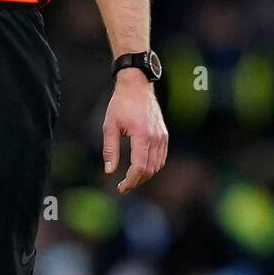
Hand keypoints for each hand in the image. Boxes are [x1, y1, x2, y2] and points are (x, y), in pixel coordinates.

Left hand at [102, 71, 167, 194]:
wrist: (137, 86)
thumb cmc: (121, 104)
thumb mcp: (109, 126)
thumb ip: (110, 150)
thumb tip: (109, 171)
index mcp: (142, 135)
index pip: (139, 167)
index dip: (131, 181)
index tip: (121, 188)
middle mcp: (156, 137)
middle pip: (150, 169)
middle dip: (136, 182)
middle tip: (123, 188)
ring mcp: (162, 136)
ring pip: (157, 165)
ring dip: (145, 176)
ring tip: (130, 180)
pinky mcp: (164, 135)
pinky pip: (161, 157)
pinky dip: (152, 167)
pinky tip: (141, 170)